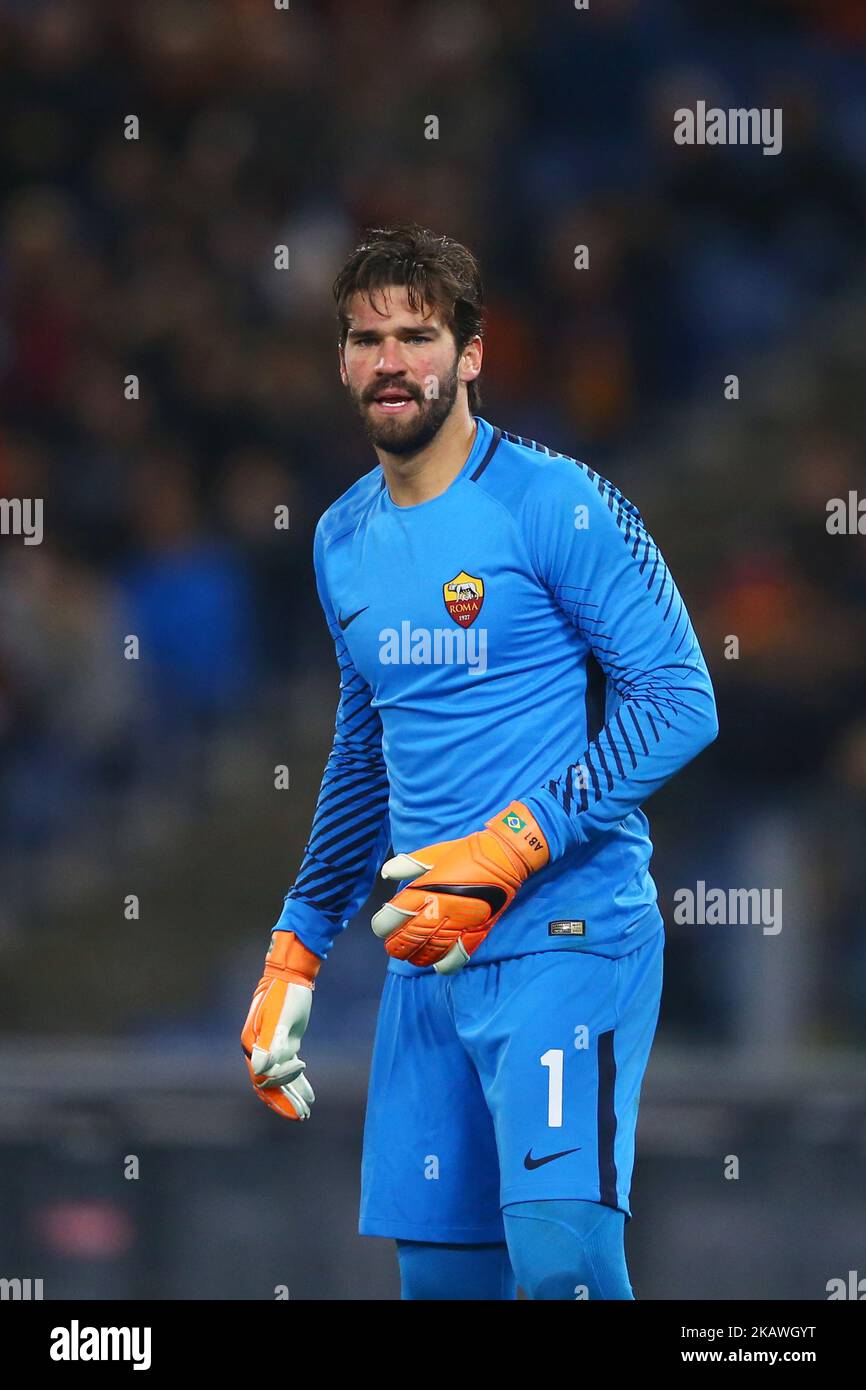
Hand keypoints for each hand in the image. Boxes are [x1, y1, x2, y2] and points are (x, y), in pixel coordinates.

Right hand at [241, 930, 321, 1119]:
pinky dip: (298, 1083)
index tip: (302, 1076)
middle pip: (268, 1084)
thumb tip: (261, 1070)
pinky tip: (310, 1096)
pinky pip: (288, 1069)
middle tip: (303, 1116)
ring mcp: (270, 1048)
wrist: (291, 975)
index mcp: (252, 1045)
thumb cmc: (286, 995)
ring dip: (291, 1096)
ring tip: (307, 1112)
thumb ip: (271, 1043)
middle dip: (284, 1101)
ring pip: (278, 1080)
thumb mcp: (280, 1018)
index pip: (263, 1077)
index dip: (280, 1085)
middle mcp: (257, 1050)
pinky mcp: (284, 1044)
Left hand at [371, 801, 548, 972]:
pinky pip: (459, 954)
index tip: (382, 926)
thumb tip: (388, 872)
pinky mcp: (477, 931)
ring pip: (432, 950)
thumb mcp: (433, 854)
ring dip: (417, 957)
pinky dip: (446, 964)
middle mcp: (441, 909)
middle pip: (410, 937)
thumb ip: (409, 865)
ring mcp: (460, 923)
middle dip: (397, 945)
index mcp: (427, 890)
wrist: (503, 857)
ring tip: (410, 957)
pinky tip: (437, 966)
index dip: (384, 925)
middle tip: (392, 946)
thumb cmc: (467, 853)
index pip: (396, 916)